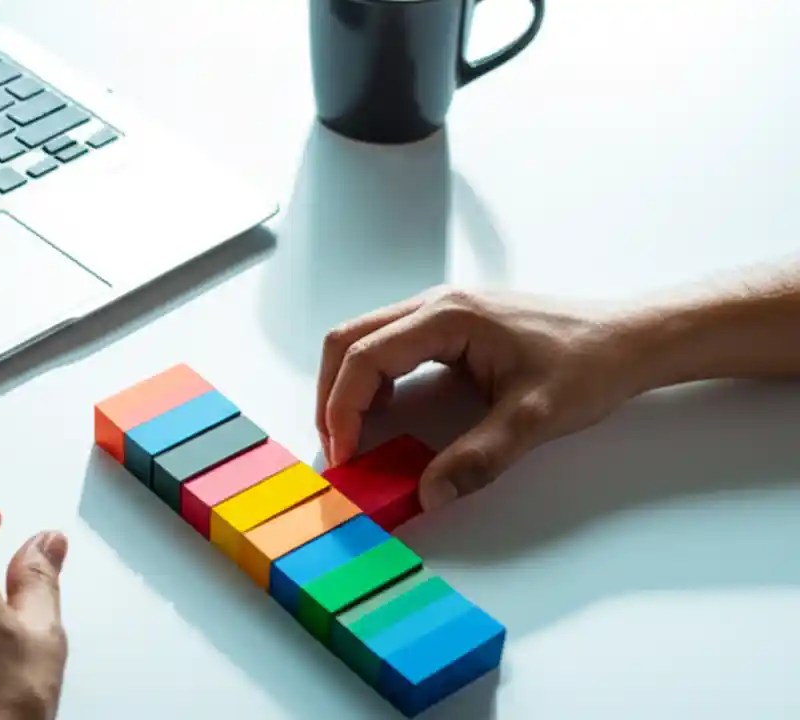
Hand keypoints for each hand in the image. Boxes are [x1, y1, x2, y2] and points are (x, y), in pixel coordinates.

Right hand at [317, 287, 642, 509]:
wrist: (629, 339)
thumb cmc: (589, 364)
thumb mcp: (534, 418)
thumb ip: (479, 458)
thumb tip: (429, 495)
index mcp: (447, 316)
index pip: (365, 356)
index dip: (342, 407)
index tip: (343, 454)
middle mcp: (434, 305)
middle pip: (349, 340)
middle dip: (332, 394)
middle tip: (337, 447)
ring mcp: (440, 312)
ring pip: (363, 340)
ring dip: (348, 387)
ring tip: (353, 436)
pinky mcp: (449, 327)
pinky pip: (388, 347)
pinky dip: (371, 382)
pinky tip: (385, 416)